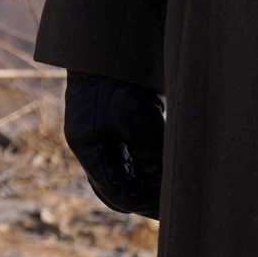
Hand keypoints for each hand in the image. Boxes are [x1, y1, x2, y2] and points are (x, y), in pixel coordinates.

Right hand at [64, 72, 164, 219]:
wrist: (112, 46)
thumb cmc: (121, 83)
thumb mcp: (139, 124)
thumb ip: (150, 161)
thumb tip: (164, 194)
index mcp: (87, 147)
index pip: (115, 191)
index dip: (143, 205)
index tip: (169, 210)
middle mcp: (90, 144)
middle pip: (115, 187)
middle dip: (142, 200)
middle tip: (170, 209)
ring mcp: (99, 134)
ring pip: (121, 174)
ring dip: (143, 185)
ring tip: (169, 193)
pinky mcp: (111, 123)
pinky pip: (125, 157)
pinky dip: (142, 169)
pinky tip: (161, 171)